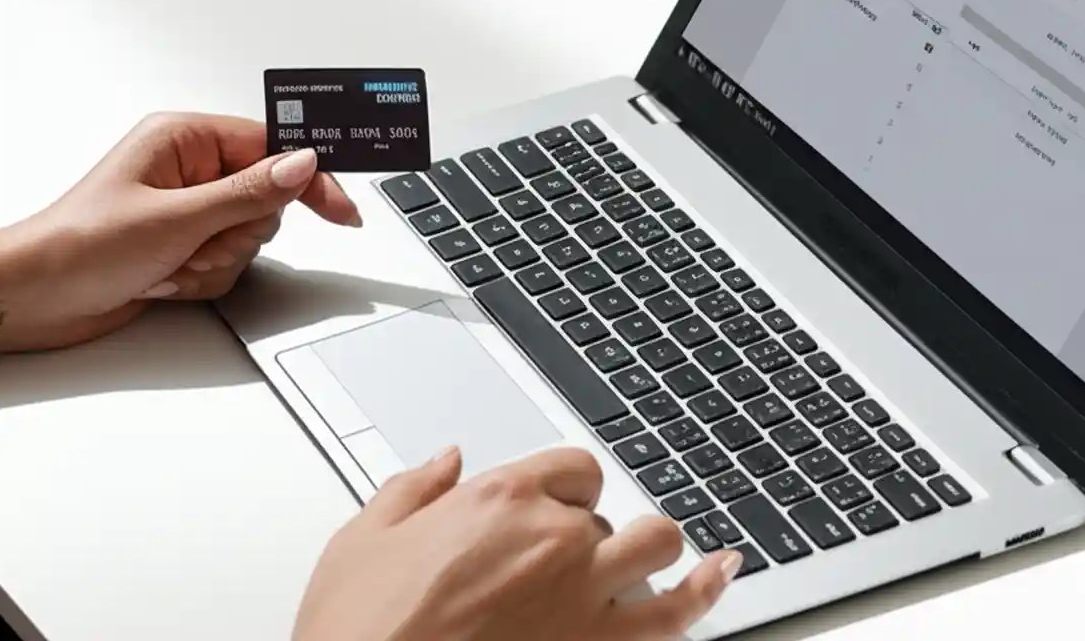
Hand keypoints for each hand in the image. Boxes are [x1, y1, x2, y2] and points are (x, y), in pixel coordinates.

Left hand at [0, 112, 360, 350]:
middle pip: (267, 200)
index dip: (309, 179)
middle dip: (238, 234)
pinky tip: (165, 278)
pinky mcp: (186, 245)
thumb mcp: (177, 217)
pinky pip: (230, 264)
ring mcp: (189, 210)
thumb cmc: (81, 245)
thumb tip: (303, 165)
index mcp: (184, 140)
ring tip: (171, 263)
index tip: (341, 209)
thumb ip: (249, 192)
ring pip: (251, 238)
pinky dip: (203, 278)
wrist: (38, 299)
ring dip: (217, 261)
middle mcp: (190, 170)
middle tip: (199, 243)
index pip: (273, 148)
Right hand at [293, 447, 740, 640]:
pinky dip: (707, 589)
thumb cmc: (361, 628)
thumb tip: (445, 460)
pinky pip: (677, 612)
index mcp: (500, 497)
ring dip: (653, 547)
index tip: (551, 507)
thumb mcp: (364, 538)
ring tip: (649, 555)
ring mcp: (585, 593)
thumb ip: (413, 488)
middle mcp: (553, 536)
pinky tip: (723, 572)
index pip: (569, 467)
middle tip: (560, 560)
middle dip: (588, 528)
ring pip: (656, 543)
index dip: (564, 488)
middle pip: (605, 510)